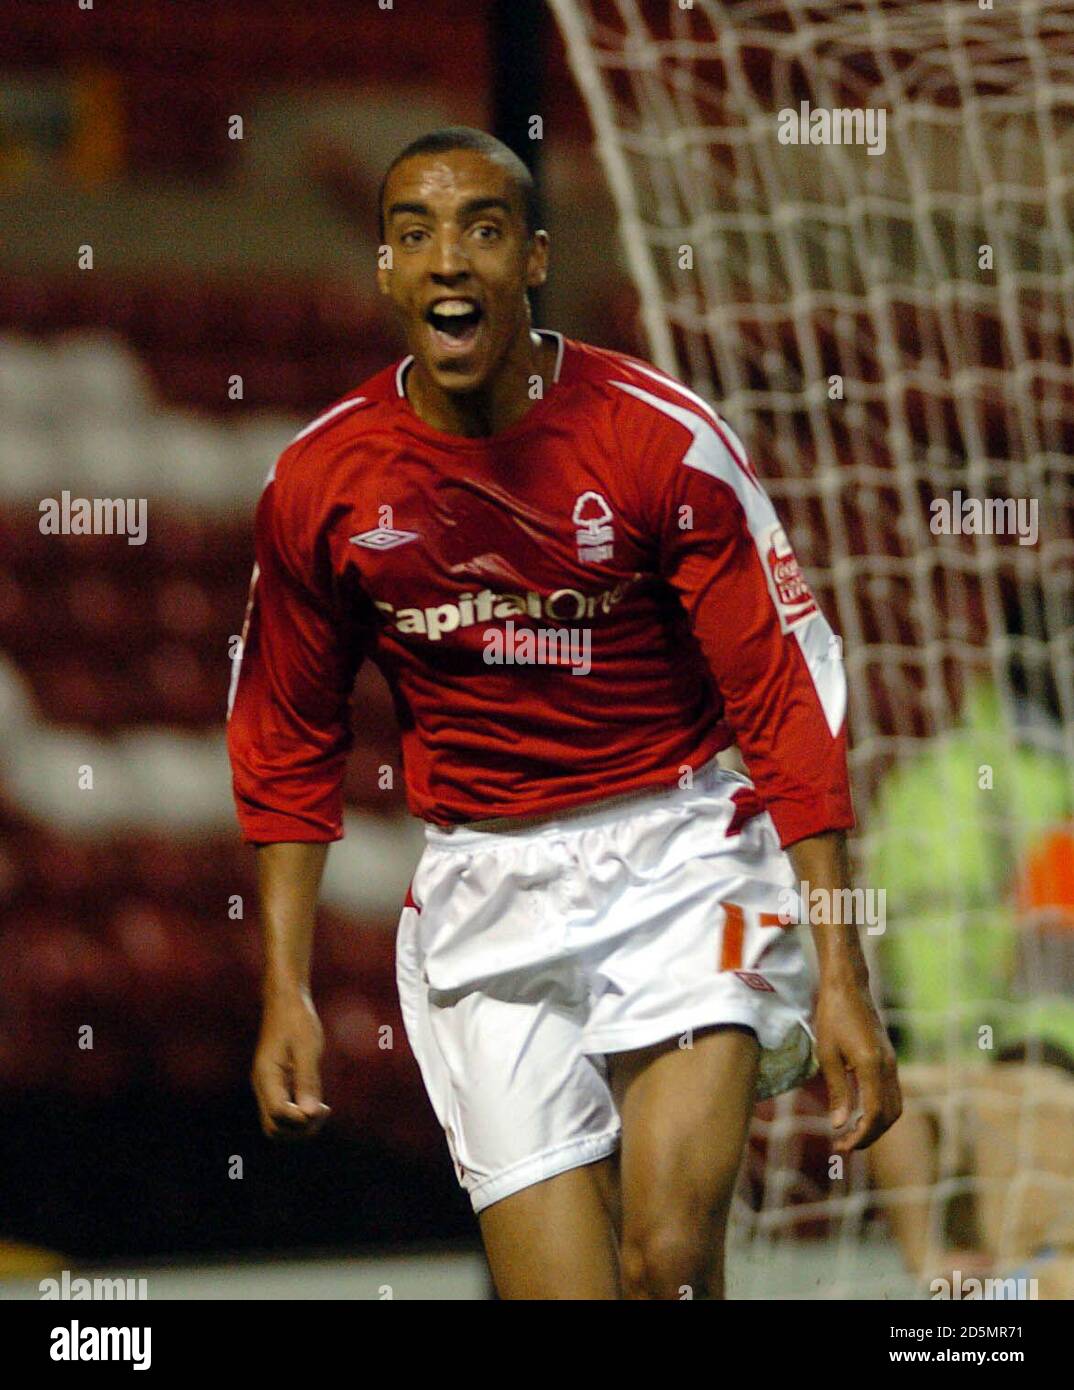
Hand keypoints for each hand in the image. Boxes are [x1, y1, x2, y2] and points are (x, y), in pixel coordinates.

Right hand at [251, 987, 331, 1139]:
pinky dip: (300, 1115)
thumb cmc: (297, 1020)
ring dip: (300, 1125)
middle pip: (274, 1128)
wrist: (285, 1001)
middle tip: (324, 1110)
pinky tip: (318, 1103)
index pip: (278, 1115)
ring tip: (322, 1108)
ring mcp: (268, 1087)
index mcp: (267, 1076)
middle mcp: (263, 1086)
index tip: (323, 1107)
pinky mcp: (277, 1085)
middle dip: (300, 1129)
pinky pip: (284, 1112)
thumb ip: (307, 1081)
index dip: (300, 1119)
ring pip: (278, 1125)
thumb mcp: (307, 1048)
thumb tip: (310, 1114)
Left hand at [814, 976, 900, 1152]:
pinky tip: (859, 1112)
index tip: (840, 1146)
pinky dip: (880, 1110)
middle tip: (844, 1146)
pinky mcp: (889, 1059)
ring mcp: (891, 1062)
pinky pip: (891, 1093)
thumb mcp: (827, 1054)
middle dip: (869, 1136)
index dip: (859, 1135)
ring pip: (894, 1106)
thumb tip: (838, 1125)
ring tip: (852, 1133)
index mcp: (871, 1066)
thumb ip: (837, 1091)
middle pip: (888, 1116)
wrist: (848, 987)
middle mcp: (888, 1067)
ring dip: (877, 1125)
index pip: (873, 1114)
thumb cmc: (832, 1016)